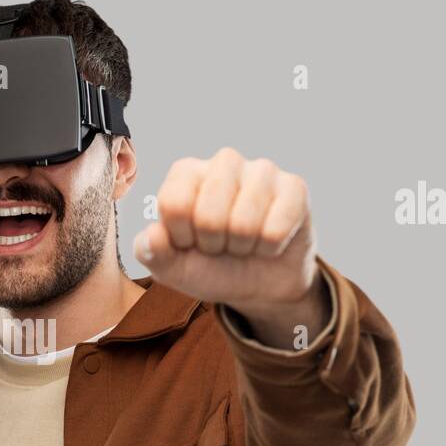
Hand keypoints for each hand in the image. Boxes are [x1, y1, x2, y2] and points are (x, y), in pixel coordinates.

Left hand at [132, 148, 321, 323]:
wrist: (258, 283)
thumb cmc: (210, 266)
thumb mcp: (172, 268)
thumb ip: (151, 253)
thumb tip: (152, 235)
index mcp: (186, 173)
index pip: (173, 203)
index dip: (181, 237)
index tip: (189, 242)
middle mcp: (223, 162)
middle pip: (208, 215)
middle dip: (213, 245)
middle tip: (220, 244)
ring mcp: (261, 171)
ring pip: (244, 223)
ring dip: (242, 247)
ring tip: (243, 242)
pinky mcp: (294, 187)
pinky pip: (276, 230)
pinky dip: (269, 249)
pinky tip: (268, 242)